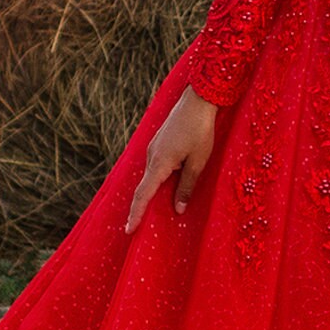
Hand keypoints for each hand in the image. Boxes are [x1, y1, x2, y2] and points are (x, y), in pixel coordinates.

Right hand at [126, 87, 219, 231]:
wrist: (198, 99)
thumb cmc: (200, 130)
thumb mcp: (198, 162)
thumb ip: (187, 186)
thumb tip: (178, 210)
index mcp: (159, 163)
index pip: (143, 195)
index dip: (136, 214)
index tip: (129, 230)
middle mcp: (152, 156)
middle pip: (144, 187)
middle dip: (141, 207)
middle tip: (137, 226)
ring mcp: (154, 148)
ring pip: (151, 176)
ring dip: (152, 192)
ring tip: (155, 209)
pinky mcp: (160, 143)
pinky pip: (156, 166)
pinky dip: (158, 179)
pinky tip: (166, 185)